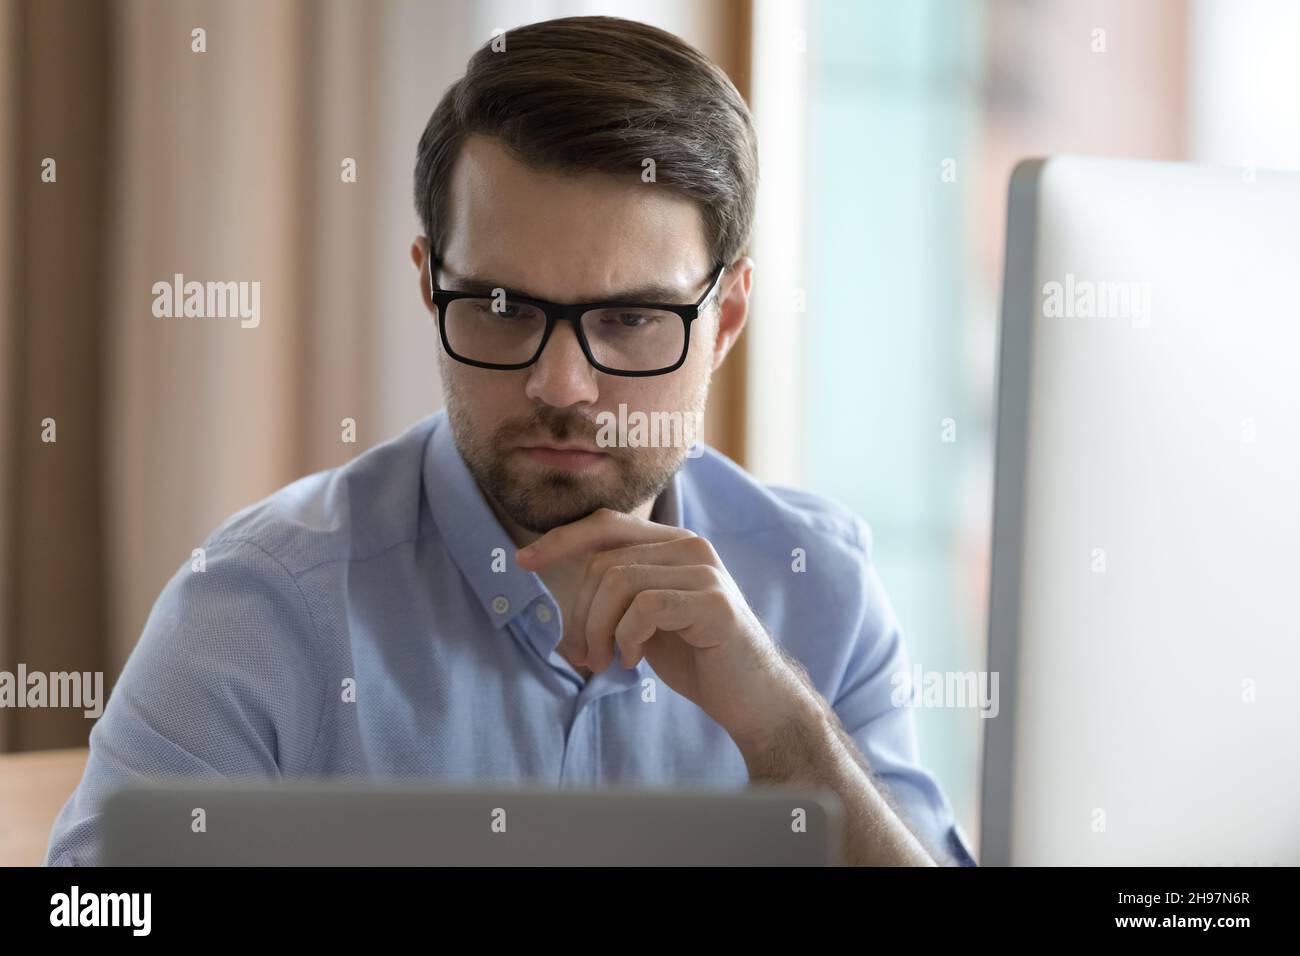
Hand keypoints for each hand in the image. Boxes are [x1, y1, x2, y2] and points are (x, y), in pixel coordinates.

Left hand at [515, 508, 816, 748]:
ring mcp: (705, 571)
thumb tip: (554, 583)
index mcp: (673, 544)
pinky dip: (626, 638)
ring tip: (606, 661)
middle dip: (581, 612)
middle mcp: (691, 546)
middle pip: (605, 561)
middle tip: (586, 656)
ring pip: (619, 582)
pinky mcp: (714, 602)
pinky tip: (634, 661)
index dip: (561, 540)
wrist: (752, 698)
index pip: (606, 523)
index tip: (522, 562)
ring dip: (599, 630)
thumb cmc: (696, 658)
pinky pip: (644, 607)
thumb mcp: (646, 617)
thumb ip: (616, 592)